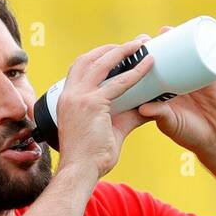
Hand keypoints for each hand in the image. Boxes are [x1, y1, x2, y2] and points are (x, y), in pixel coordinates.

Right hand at [55, 38, 155, 179]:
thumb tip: (147, 107)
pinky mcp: (92, 104)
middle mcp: (70, 94)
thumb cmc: (91, 158)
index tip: (117, 52)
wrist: (79, 172)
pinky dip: (135, 73)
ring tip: (141, 44)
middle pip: (88, 59)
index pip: (81, 68)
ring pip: (102, 63)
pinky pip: (118, 83)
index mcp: (68, 99)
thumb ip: (127, 117)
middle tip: (134, 43)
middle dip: (112, 48)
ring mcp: (79, 97)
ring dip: (123, 50)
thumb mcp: (110, 131)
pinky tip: (148, 65)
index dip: (99, 57)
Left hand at [135, 25, 215, 156]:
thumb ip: (159, 114)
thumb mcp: (171, 123)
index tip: (127, 52)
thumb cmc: (190, 133)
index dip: (139, 60)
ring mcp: (195, 74)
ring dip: (173, 37)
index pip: (149, 70)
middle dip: (154, 44)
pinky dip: (200, 42)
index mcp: (164, 90)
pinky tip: (192, 31)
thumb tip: (142, 107)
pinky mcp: (212, 73)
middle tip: (144, 39)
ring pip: (183, 51)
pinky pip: (207, 54)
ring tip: (164, 31)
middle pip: (165, 55)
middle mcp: (177, 79)